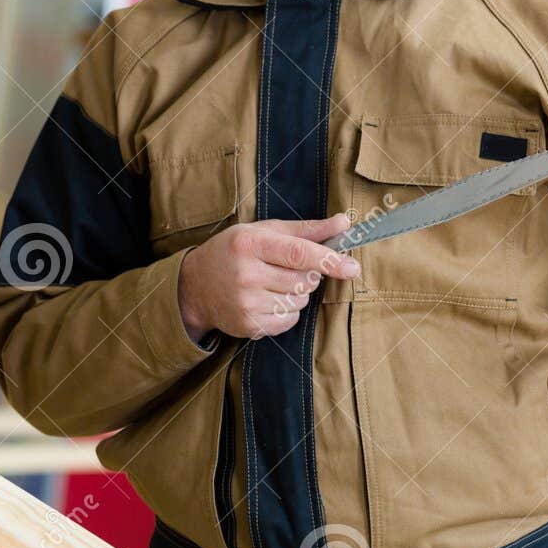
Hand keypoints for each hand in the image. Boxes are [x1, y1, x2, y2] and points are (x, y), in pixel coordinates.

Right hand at [178, 214, 359, 343]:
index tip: (352, 268)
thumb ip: (306, 229)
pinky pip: (290, 321)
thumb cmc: (235, 251)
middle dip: (307, 276)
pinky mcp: (248, 325)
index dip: (329, 260)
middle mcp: (247, 273)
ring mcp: (246, 303)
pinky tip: (267, 300)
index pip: (298, 253)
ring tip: (272, 284)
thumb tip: (345, 222)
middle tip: (287, 268)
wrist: (195, 286)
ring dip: (296, 294)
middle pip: (304, 281)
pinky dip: (287, 312)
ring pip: (299, 301)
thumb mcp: (264, 231)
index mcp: (251, 243)